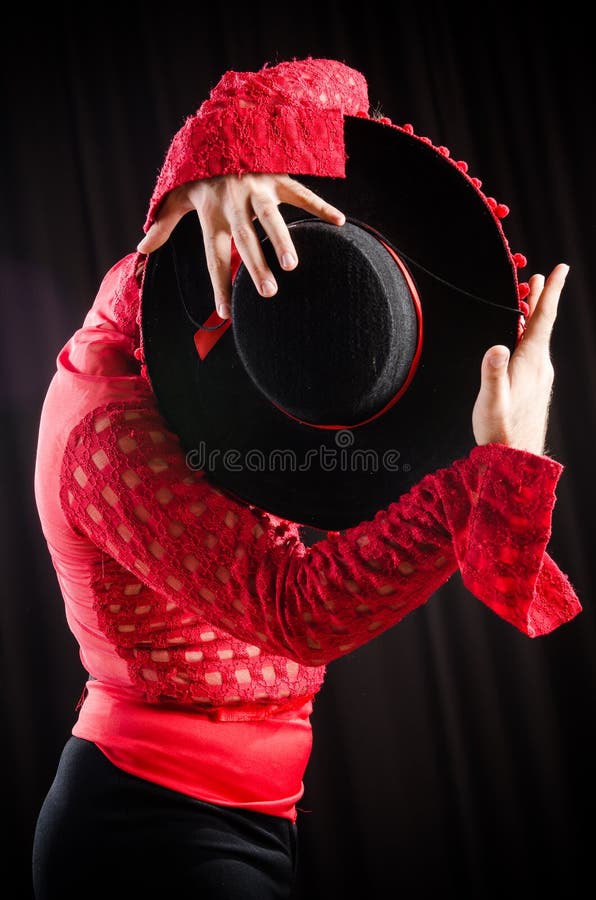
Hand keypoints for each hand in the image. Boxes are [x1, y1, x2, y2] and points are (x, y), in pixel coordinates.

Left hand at [137, 173, 344, 317]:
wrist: (220, 127)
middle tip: (268, 293)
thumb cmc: (200, 170)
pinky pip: (301, 193)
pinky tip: (339, 222)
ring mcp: (258, 189)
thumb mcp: (178, 194)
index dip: (220, 285)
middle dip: (256, 266)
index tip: (226, 313)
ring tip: (291, 265)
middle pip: (245, 240)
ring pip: (271, 217)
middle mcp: (234, 203)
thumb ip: (163, 224)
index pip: (215, 257)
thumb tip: (140, 250)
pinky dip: (321, 206)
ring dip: (282, 239)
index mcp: (212, 213)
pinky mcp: (277, 176)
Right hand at [472, 263, 568, 454]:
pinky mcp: (534, 386)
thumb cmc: (500, 430)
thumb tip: (496, 347)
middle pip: (542, 324)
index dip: (551, 291)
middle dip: (541, 298)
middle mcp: (540, 365)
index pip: (543, 318)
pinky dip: (528, 336)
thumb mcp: (491, 400)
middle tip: (540, 277)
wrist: (515, 458)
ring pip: (537, 338)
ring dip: (533, 317)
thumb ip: (492, 372)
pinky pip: (533, 352)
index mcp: (531, 361)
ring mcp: (539, 376)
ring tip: (527, 301)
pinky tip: (519, 340)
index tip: (560, 268)